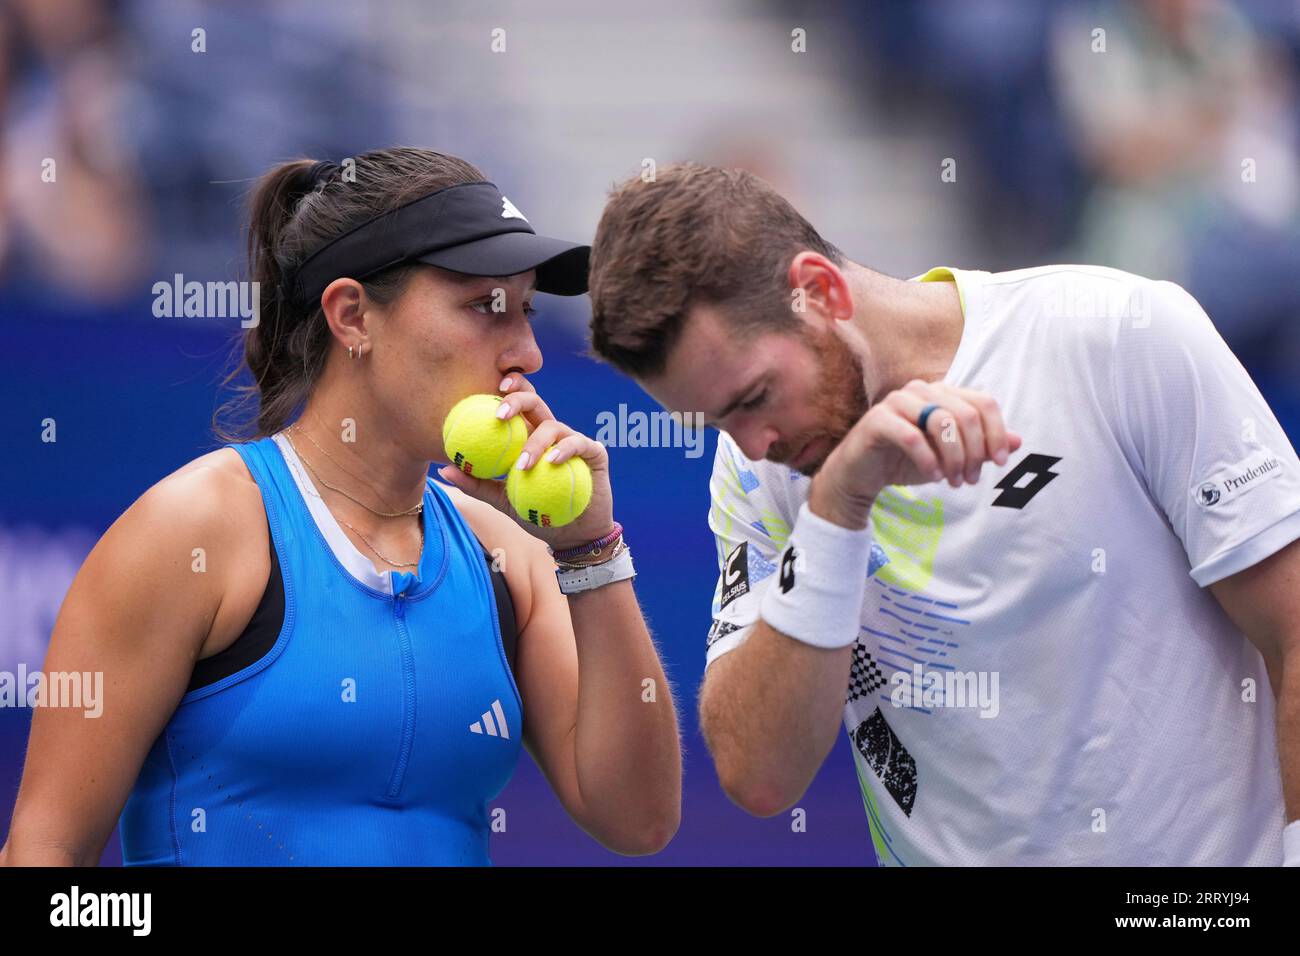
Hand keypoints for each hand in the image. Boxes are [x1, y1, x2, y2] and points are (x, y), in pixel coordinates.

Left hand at [437, 375, 615, 549]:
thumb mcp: (503, 500)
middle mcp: (551, 433)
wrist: (572, 535)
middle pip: (536, 402)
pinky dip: (565, 449)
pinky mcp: (594, 454)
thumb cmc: (538, 514)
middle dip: (518, 399)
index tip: (490, 389)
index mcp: (529, 436)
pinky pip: (579, 444)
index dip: (508, 388)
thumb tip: (443, 470)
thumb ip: (477, 484)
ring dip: (535, 443)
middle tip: (499, 414)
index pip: (518, 404)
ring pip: (554, 426)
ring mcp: (574, 441)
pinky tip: (552, 461)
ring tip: (522, 465)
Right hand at [808, 379, 1021, 529]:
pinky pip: (912, 437)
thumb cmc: (905, 461)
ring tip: (954, 481)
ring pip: (941, 423)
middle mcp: (921, 390)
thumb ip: (981, 446)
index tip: (1000, 464)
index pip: (983, 402)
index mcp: (942, 393)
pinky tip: (933, 477)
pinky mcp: (878, 419)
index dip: (997, 433)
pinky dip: (928, 460)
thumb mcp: (950, 457)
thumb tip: (1018, 440)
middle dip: (974, 452)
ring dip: (954, 458)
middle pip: (966, 414)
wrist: (860, 475)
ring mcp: (897, 402)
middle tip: (970, 480)